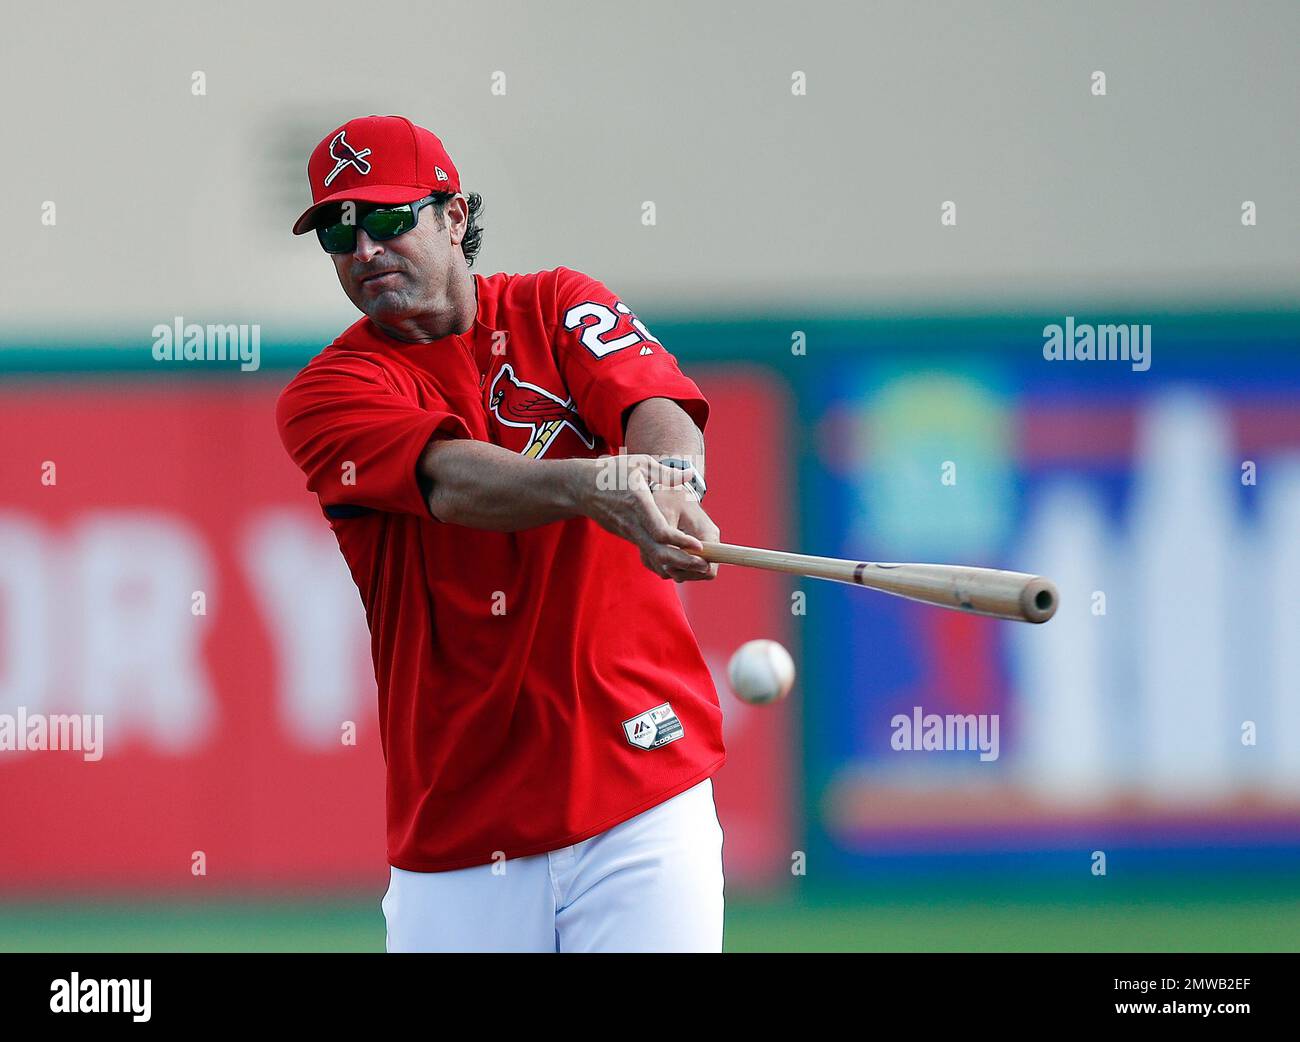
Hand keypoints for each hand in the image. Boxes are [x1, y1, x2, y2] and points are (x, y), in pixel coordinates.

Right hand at [576, 455, 710, 579]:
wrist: (581, 488)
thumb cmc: (612, 472)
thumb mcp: (639, 464)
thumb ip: (665, 472)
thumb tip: (689, 475)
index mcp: (638, 503)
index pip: (660, 530)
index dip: (680, 541)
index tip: (698, 545)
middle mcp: (633, 522)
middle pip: (658, 551)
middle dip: (683, 561)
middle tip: (705, 565)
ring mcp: (629, 532)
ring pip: (653, 555)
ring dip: (676, 564)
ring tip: (699, 566)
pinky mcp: (628, 536)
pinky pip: (647, 552)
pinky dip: (664, 560)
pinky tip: (682, 563)